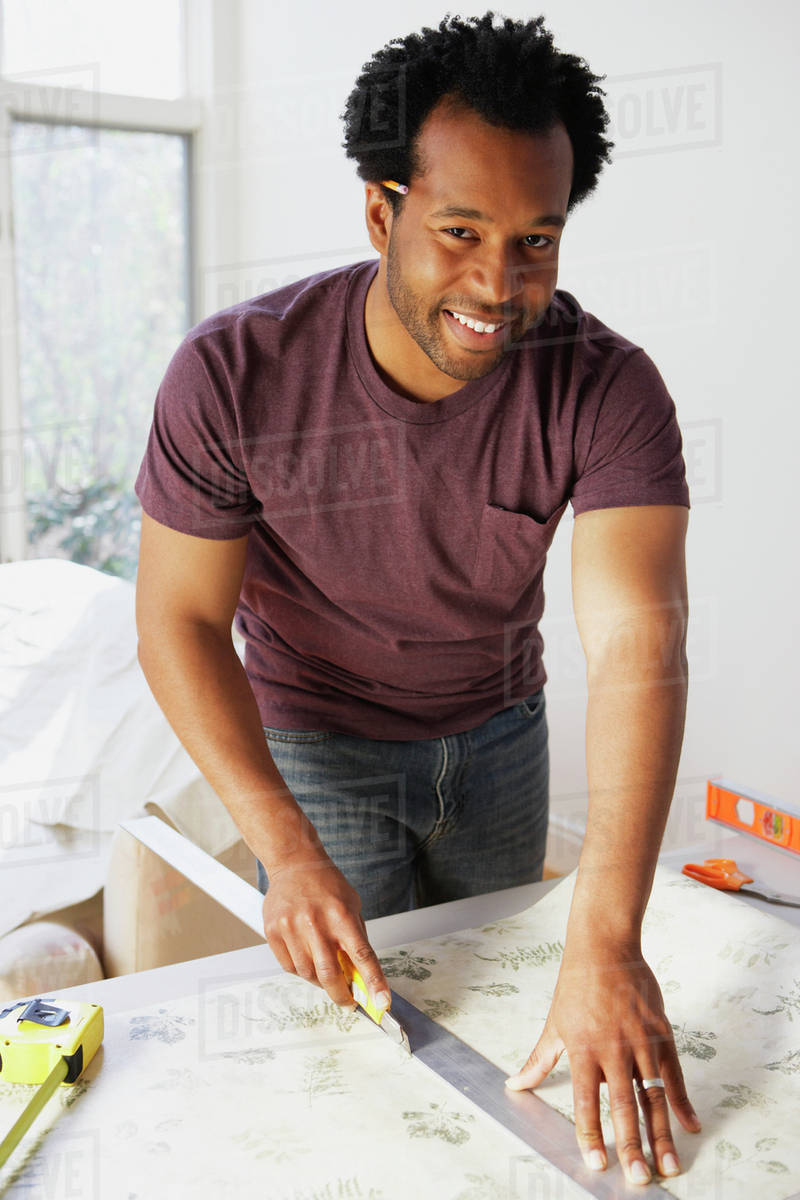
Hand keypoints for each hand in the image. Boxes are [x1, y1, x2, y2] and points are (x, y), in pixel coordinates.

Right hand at [262, 845, 391, 1012]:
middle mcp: (315, 922)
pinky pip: (289, 966)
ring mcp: (291, 927)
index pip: (362, 955)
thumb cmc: (326, 884)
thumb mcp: (352, 905)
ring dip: (320, 981)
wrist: (295, 863)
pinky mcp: (273, 931)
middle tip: (348, 1001)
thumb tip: (361, 975)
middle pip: (330, 974)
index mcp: (341, 915)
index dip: (374, 982)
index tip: (381, 1002)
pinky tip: (307, 958)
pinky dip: (301, 970)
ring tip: (325, 970)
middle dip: (342, 995)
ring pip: (308, 974)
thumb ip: (356, 938)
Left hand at [505, 943, 700, 1184]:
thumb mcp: (554, 1024)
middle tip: (639, 1179)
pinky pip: (674, 1073)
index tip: (597, 1164)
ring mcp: (640, 1041)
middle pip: (623, 1106)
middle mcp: (612, 1049)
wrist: (605, 947)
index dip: (591, 1135)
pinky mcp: (661, 1033)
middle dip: (631, 1146)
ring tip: (668, 1166)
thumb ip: (538, 1060)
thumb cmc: (576, 986)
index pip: (586, 1102)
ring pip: (653, 1096)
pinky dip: (682, 1101)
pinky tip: (690, 1125)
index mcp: (583, 1049)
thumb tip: (514, 1084)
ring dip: (661, 1134)